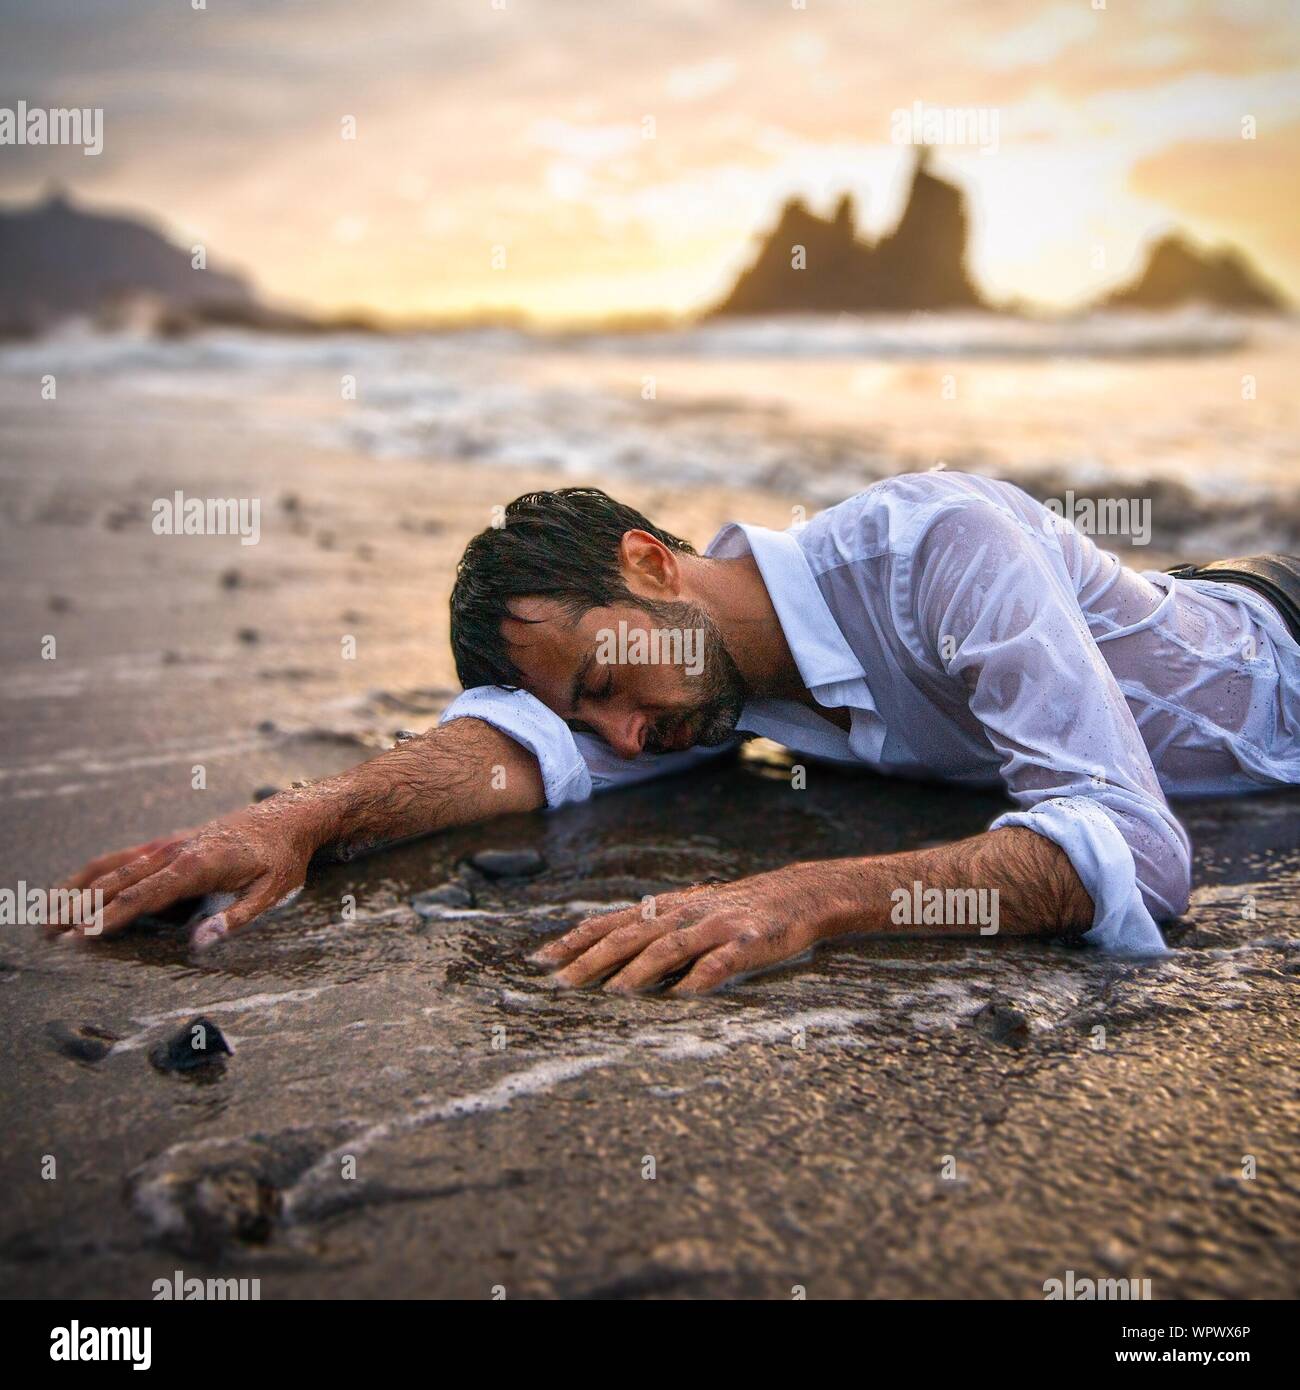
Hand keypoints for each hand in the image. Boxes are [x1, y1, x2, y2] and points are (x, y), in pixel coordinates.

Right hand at [50, 796, 325, 948]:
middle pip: (119, 881)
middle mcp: (176, 851)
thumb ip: (237, 918)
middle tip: (49, 934)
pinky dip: (93, 872)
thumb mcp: (272, 892)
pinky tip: (74, 886)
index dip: (111, 916)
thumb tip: (201, 941)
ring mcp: (169, 844)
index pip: (145, 895)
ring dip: (78, 888)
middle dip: (81, 907)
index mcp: (198, 865)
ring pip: (113, 866)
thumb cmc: (281, 859)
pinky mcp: (169, 843)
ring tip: (46, 914)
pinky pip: (123, 857)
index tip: (82, 936)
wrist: (288, 817)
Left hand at [528, 862, 839, 994]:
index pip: (612, 922)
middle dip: (594, 959)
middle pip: (632, 935)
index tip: (542, 959)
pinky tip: (685, 995)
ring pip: (670, 947)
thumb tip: (606, 955)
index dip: (577, 939)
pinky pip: (721, 960)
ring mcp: (716, 926)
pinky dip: (702, 976)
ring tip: (616, 994)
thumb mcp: (691, 912)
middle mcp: (685, 913)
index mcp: (668, 909)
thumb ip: (654, 929)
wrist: (798, 893)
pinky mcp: (748, 942)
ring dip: (640, 970)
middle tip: (563, 983)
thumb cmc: (737, 910)